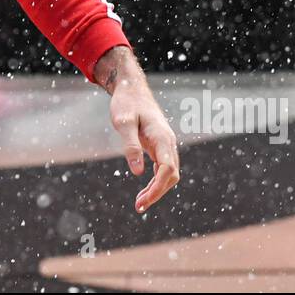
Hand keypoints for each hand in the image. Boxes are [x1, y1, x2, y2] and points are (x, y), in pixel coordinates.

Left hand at [94, 46, 179, 213]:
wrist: (131, 88)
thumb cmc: (126, 103)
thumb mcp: (123, 122)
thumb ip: (130, 145)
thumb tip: (137, 173)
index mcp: (162, 137)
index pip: (167, 169)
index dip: (158, 188)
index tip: (144, 200)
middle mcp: (168, 142)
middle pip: (171, 175)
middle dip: (157, 192)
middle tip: (138, 206)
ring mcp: (165, 145)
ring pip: (169, 173)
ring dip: (157, 189)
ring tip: (140, 203)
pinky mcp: (159, 146)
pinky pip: (163, 169)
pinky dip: (155, 181)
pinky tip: (144, 191)